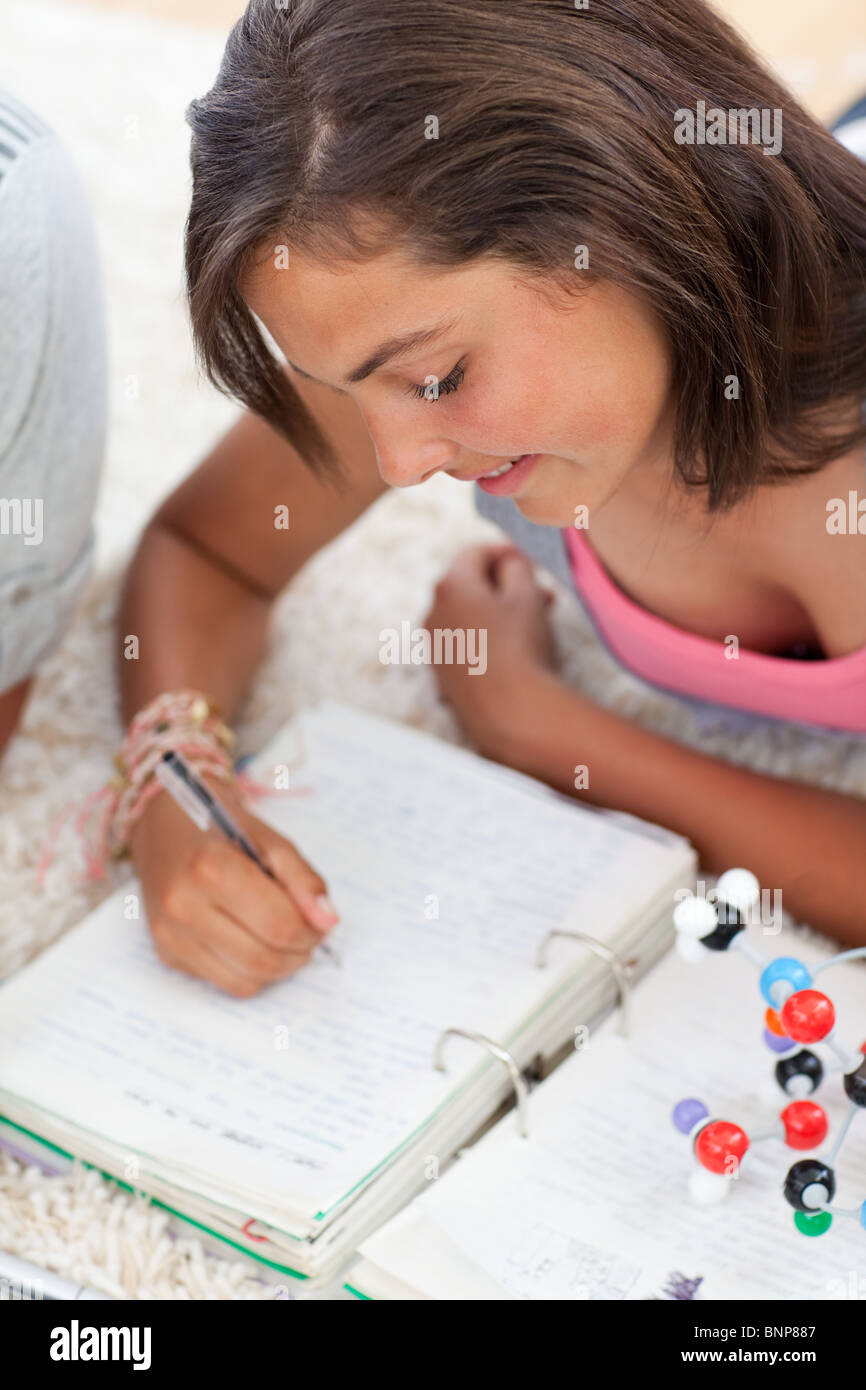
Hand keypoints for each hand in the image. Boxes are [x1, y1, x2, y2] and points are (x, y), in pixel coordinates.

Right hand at [128, 773, 337, 996]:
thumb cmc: (216, 824)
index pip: (280, 924)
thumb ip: (303, 878)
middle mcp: (183, 905)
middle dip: (300, 951)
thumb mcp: (267, 837)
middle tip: (308, 932)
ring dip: (279, 967)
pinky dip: (250, 972)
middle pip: (264, 958)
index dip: (312, 930)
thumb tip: (328, 920)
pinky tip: (252, 942)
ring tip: (283, 937)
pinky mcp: (166, 953)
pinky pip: (224, 983)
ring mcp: (169, 934)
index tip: (320, 919)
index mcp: (210, 868)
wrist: (160, 822)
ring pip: (246, 981)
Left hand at [422, 543, 557, 758]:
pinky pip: (465, 643)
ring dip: (497, 611)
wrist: (509, 712)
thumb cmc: (520, 646)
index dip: (505, 551)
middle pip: (468, 585)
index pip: (475, 553)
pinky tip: (514, 650)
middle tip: (540, 592)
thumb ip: (517, 568)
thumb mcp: (527, 596)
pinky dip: (486, 637)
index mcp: (450, 585)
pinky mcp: (443, 675)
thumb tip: (508, 563)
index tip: (529, 560)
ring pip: (467, 616)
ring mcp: (435, 647)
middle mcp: (433, 613)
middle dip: (504, 584)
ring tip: (533, 621)